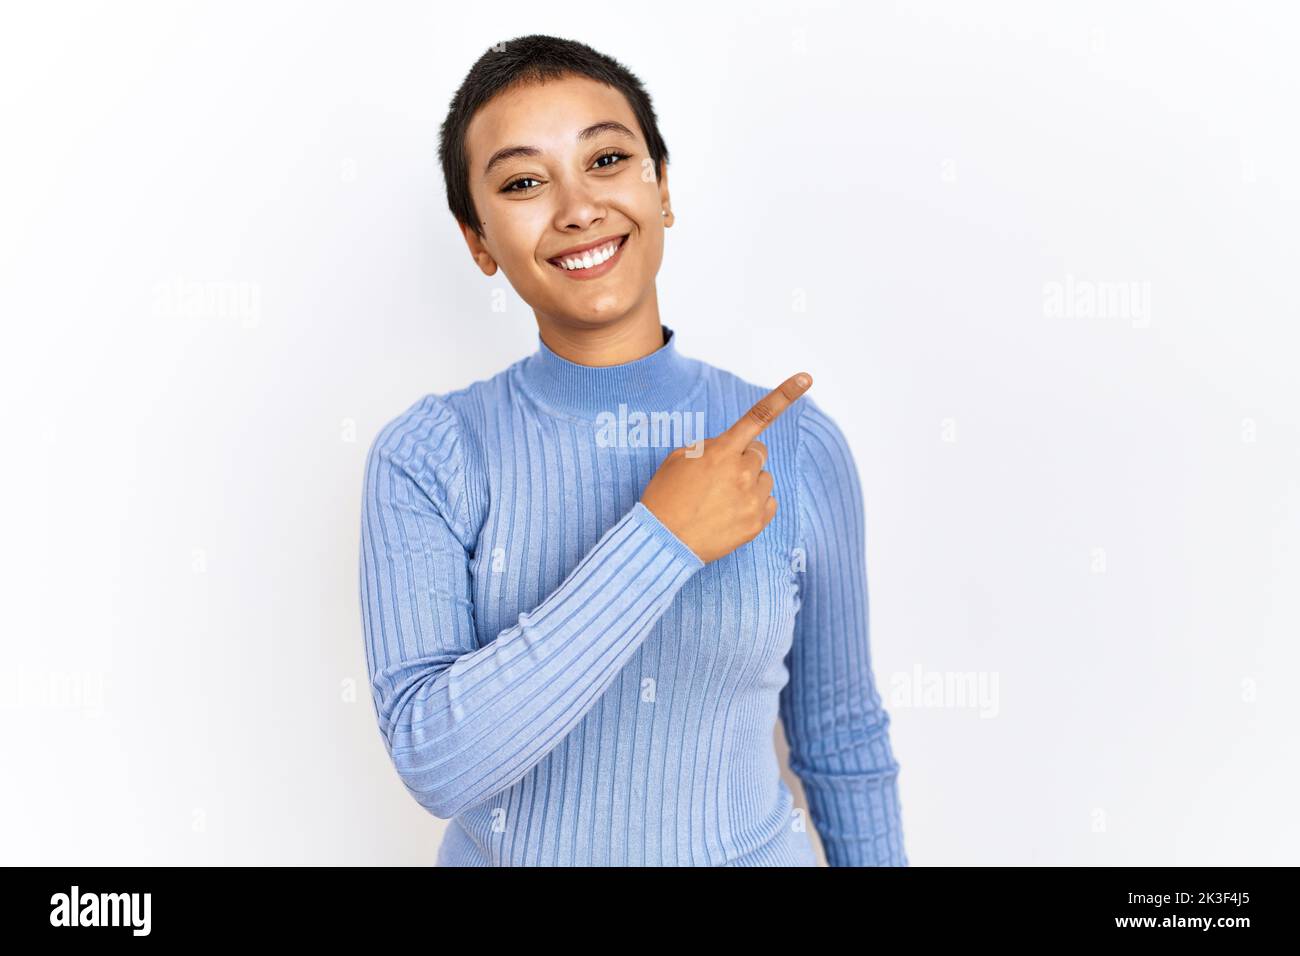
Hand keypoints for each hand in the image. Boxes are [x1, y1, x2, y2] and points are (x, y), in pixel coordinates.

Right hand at [640, 372, 812, 562]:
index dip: (785, 395)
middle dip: (744, 458)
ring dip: (749, 482)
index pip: (758, 417)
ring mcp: (752, 499)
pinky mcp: (757, 522)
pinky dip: (754, 504)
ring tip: (721, 498)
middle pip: (759, 453)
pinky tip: (731, 512)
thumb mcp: (677, 459)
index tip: (806, 378)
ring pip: (764, 478)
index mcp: (722, 451)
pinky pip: (768, 502)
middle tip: (720, 475)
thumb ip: (708, 447)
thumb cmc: (665, 497)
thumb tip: (727, 449)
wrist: (663, 542)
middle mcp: (742, 472)